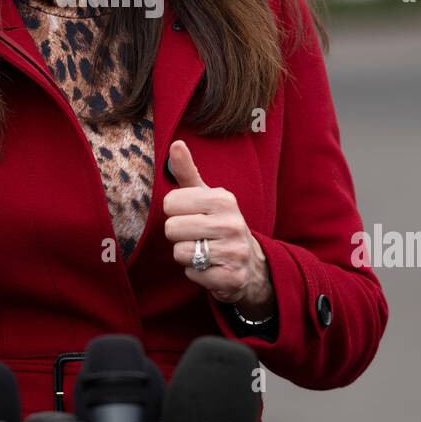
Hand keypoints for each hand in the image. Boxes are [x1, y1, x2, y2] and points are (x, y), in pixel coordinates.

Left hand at [161, 140, 274, 319]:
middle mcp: (231, 223)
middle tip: (196, 235)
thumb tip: (175, 144)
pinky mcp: (231, 278)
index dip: (174, 212)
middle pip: (172, 229)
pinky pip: (191, 274)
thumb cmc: (219, 222)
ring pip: (180, 253)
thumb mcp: (205, 195)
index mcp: (222, 199)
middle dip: (178, 235)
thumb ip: (187, 171)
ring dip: (186, 255)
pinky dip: (195, 273)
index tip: (190, 214)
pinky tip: (210, 267)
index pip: (170, 202)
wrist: (250, 262)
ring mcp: (234, 252)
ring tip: (203, 250)